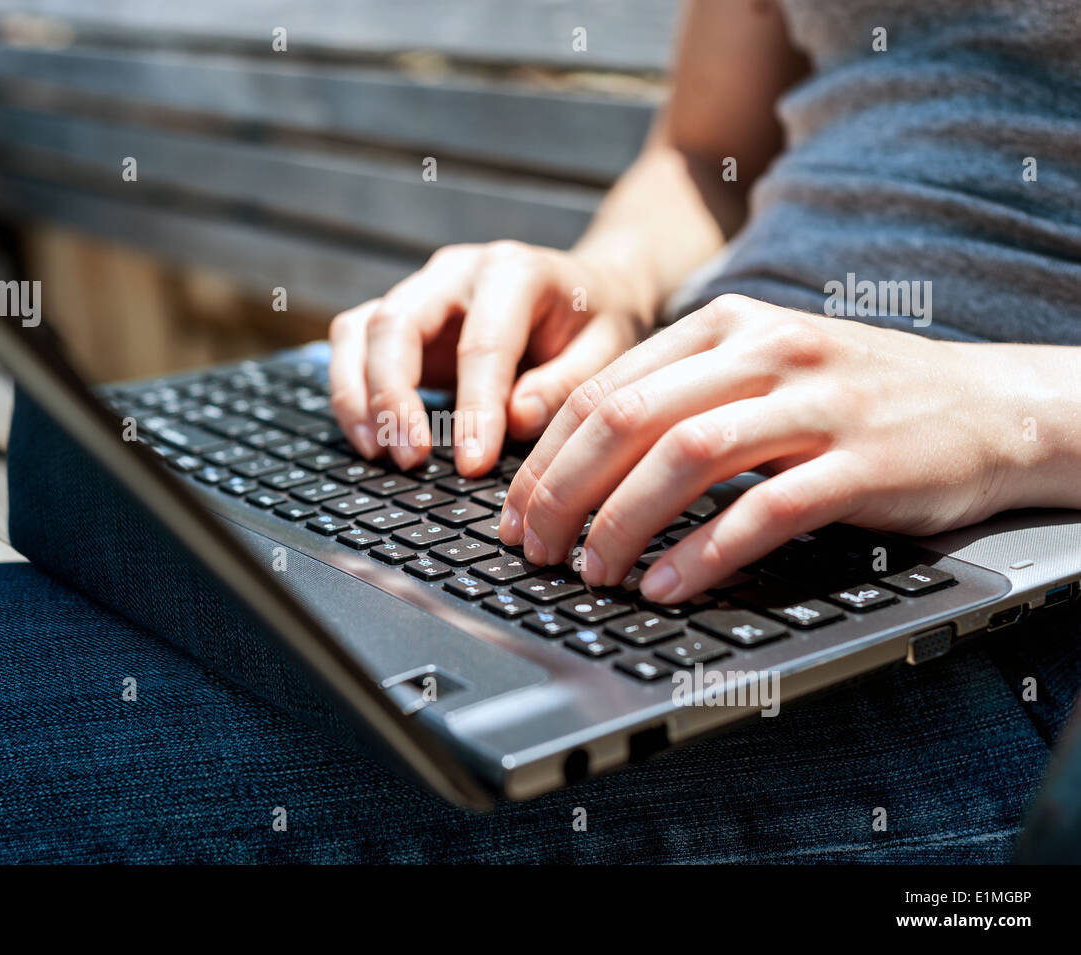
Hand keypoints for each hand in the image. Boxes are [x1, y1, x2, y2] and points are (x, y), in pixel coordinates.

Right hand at [327, 241, 650, 475]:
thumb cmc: (595, 323)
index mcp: (513, 271)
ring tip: (377, 453)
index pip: (481, 344)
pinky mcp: (400, 317)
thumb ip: (566, 385)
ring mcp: (421, 290)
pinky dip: (350, 391)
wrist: (587, 291)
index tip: (472, 465)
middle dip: (393, 397)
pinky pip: (354, 343)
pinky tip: (370, 439)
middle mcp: (456, 271)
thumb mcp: (607, 351)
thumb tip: (515, 419)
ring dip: (358, 396)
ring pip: (361, 331)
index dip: (473, 409)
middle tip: (410, 459)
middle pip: (397, 323)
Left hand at [499, 294, 1042, 602]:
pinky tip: (668, 586)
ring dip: (621, 522)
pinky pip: (763, 508)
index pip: (603, 388)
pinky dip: (704, 551)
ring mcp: (815, 403)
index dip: (543, 456)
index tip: (514, 511)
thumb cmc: (856, 399)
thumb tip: (577, 467)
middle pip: (627, 417)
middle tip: (533, 548)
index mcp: (725, 326)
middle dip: (562, 491)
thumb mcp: (761, 372)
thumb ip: (679, 400)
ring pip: (684, 457)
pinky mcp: (860, 463)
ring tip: (591, 572)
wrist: (990, 407)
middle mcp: (763, 350)